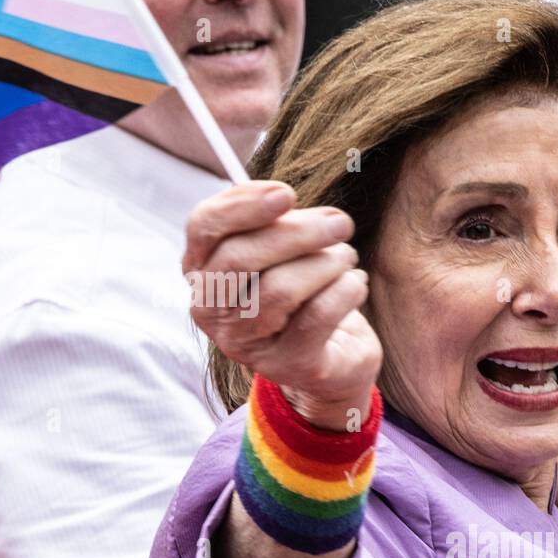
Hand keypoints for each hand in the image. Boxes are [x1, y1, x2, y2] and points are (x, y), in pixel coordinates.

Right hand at [183, 181, 382, 430]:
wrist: (332, 353)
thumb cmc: (301, 287)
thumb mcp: (280, 249)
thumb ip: (271, 220)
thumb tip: (282, 199)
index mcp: (201, 270)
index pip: (203, 227)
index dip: (242, 206)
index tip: (287, 194)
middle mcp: (210, 310)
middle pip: (239, 259)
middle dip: (297, 233)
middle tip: (340, 223)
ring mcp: (243, 343)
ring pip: (280, 289)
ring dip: (326, 263)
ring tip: (346, 256)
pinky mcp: (285, 364)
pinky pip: (317, 316)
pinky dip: (345, 290)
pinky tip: (355, 283)